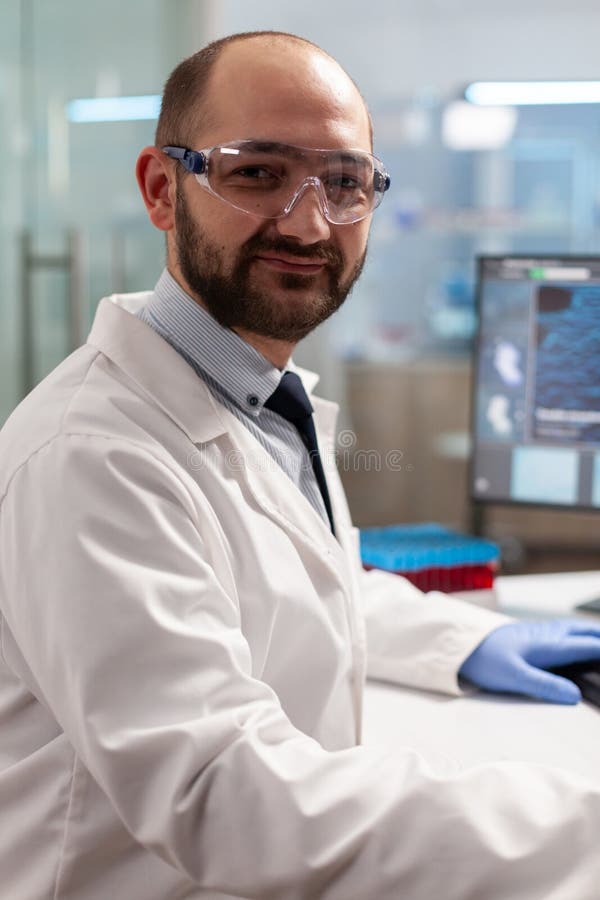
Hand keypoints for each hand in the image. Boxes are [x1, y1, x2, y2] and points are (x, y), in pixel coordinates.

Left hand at [458, 619, 599, 703]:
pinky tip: (576, 641)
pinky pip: (565, 631)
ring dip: (591, 633)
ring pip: (575, 629)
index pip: (590, 646)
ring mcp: (542, 632)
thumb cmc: (486, 659)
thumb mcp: (514, 677)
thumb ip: (545, 685)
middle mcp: (550, 634)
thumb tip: (574, 695)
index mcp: (550, 644)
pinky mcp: (533, 634)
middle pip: (586, 631)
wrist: (463, 644)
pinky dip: (579, 635)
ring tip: (599, 641)